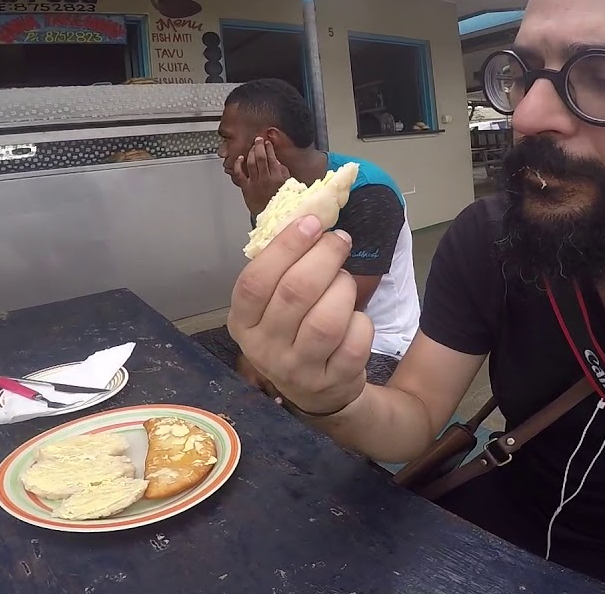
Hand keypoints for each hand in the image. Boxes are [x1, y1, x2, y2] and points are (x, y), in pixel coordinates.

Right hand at [227, 214, 371, 415]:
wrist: (317, 391)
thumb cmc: (293, 332)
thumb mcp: (273, 305)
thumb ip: (282, 267)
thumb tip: (309, 215)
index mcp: (243, 322)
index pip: (255, 281)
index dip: (286, 246)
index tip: (312, 222)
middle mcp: (264, 349)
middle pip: (295, 293)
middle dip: (324, 257)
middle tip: (340, 240)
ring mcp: (298, 370)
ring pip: (326, 320)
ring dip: (343, 288)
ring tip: (345, 280)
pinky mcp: (332, 382)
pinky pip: (355, 342)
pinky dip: (361, 321)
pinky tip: (355, 317)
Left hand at [234, 138, 289, 216]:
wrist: (272, 218)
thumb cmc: (281, 204)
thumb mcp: (289, 186)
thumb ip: (284, 173)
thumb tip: (278, 162)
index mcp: (278, 177)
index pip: (273, 158)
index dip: (269, 148)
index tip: (268, 142)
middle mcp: (266, 178)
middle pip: (260, 157)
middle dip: (259, 146)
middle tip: (258, 140)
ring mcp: (255, 183)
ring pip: (251, 163)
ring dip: (251, 152)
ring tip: (252, 146)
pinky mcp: (246, 188)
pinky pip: (239, 174)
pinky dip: (239, 165)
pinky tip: (240, 158)